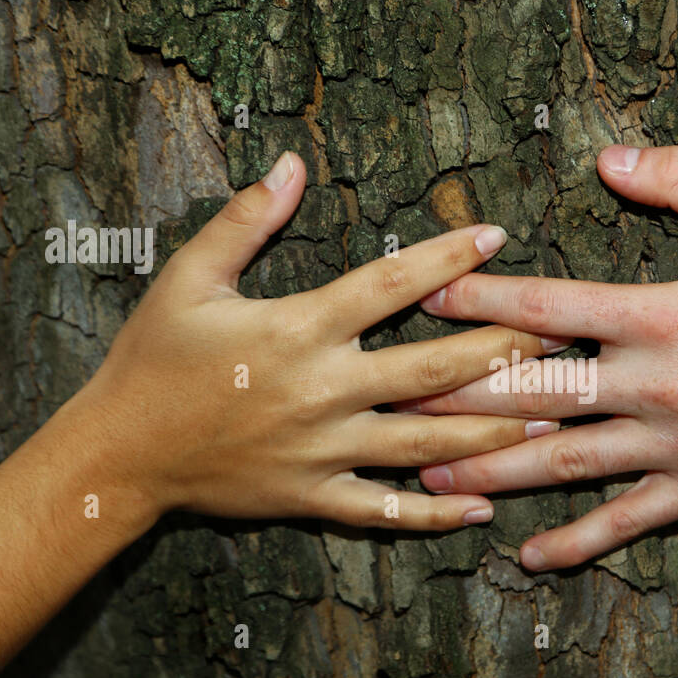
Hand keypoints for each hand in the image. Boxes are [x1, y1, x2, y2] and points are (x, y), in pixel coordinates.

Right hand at [72, 151, 563, 530]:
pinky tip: (484, 508)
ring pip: (426, 443)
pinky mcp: (312, 497)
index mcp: (296, 330)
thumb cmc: (152, 360)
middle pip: (431, 369)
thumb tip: (289, 164)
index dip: (446, 258)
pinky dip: (435, 513)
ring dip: (492, 430)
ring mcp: (321, 451)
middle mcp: (321, 391)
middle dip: (501, 351)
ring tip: (550, 418)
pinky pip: (385, 511)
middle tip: (559, 337)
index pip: (389, 285)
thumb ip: (244, 221)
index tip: (495, 236)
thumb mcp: (188, 278)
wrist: (118, 453)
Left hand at [405, 145, 677, 567]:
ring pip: (563, 464)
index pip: (549, 303)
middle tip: (394, 406)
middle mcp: (655, 383)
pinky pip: (627, 523)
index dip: (480, 298)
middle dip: (458, 398)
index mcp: (663, 312)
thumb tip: (610, 157)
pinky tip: (528, 558)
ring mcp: (675, 443)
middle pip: (535, 392)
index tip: (425, 298)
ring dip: (492, 475)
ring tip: (429, 483)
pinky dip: (576, 544)